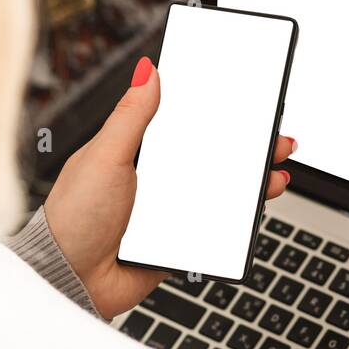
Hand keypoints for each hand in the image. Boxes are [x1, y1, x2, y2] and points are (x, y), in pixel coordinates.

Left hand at [44, 56, 298, 318]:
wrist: (71, 278)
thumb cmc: (74, 216)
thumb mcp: (105, 156)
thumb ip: (131, 115)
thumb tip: (147, 70)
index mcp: (139, 152)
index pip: (188, 127)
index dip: (220, 117)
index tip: (249, 107)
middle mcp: (158, 181)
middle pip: (213, 160)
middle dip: (248, 150)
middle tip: (277, 142)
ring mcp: (171, 213)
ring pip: (222, 194)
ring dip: (252, 185)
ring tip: (275, 178)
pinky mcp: (180, 243)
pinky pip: (216, 230)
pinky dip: (238, 222)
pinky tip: (255, 210)